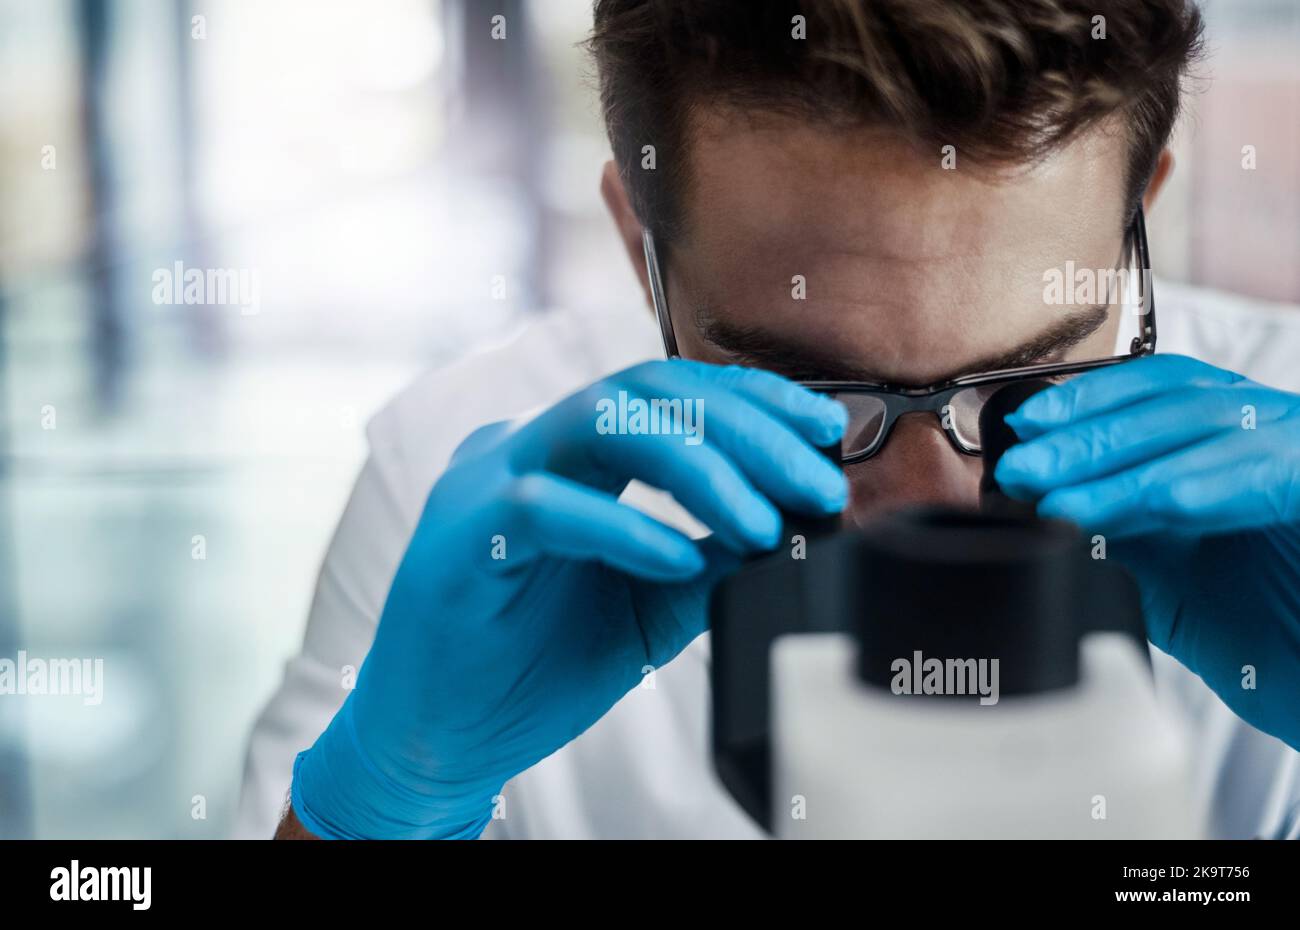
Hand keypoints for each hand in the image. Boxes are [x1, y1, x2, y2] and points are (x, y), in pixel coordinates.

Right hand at [291, 359, 847, 837]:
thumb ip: (708, 559)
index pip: (669, 391)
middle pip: (645, 390)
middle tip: (816, 484)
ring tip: (761, 522)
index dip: (754, 400)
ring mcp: (488, 480)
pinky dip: (624, 529)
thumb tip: (791, 522)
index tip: (826, 432)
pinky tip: (679, 562)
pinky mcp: (461, 534)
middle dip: (747, 430)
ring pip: (600, 424)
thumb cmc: (535, 664)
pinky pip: (545, 507)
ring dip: (700, 468)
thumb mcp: (649, 606)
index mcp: (572, 454)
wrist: (444, 738)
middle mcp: (528, 446)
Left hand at [995, 354, 1299, 749]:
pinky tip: (1162, 505)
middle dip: (1087, 439)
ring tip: (1060, 501)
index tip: (1026, 426)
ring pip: (1213, 434)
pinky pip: (1273, 476)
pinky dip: (1212, 486)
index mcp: (1236, 437)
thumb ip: (1114, 529)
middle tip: (1022, 469)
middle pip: (1175, 407)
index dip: (1090, 400)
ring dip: (1127, 469)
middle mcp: (1276, 433)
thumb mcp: (1167, 574)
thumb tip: (1037, 500)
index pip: (1160, 391)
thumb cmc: (1263, 631)